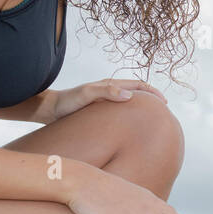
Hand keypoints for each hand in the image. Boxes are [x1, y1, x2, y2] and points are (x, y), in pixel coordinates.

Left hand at [41, 79, 167, 123]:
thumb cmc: (67, 102)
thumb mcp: (86, 95)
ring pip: (128, 102)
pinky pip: (119, 111)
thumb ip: (106, 92)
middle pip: (135, 92)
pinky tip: (129, 127)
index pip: (138, 85)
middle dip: (150, 99)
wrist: (48, 110)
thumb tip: (129, 96)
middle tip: (162, 112)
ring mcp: (104, 100)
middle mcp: (108, 91)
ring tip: (149, 120)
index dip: (152, 92)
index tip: (164, 103)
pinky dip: (129, 115)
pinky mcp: (98, 110)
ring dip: (140, 107)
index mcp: (109, 85)